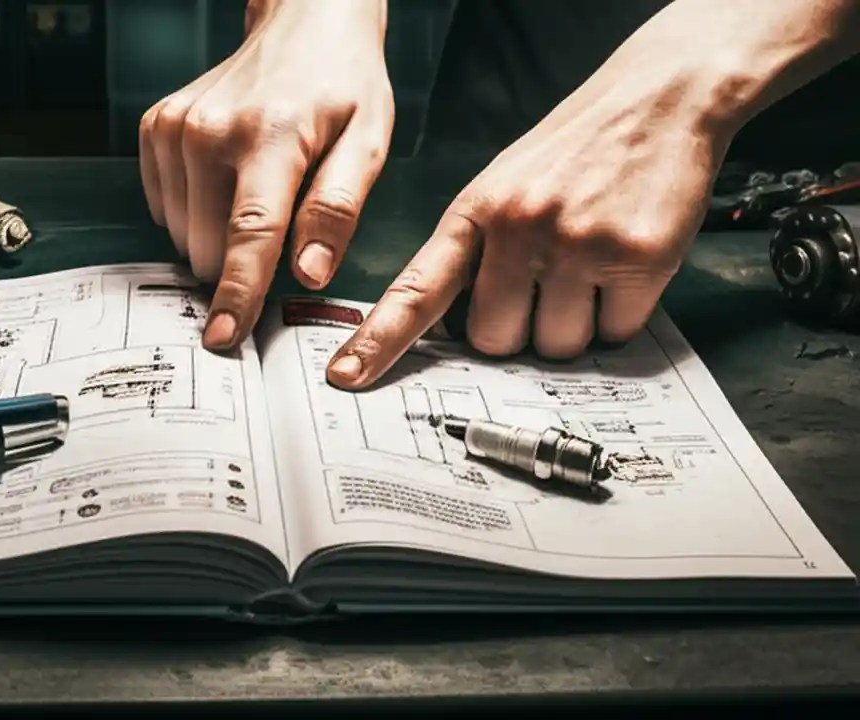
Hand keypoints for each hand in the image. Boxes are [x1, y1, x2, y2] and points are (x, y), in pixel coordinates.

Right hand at [138, 0, 393, 350]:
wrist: (302, 22)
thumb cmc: (342, 85)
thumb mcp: (368, 141)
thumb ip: (338, 208)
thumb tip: (310, 273)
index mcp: (271, 135)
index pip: (251, 233)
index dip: (238, 294)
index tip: (224, 337)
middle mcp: (211, 131)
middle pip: (212, 246)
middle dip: (243, 260)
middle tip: (282, 222)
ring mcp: (175, 128)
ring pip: (186, 235)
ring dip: (219, 235)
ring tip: (258, 189)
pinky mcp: (156, 128)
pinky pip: (168, 208)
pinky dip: (197, 209)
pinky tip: (228, 177)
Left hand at [325, 59, 730, 388]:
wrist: (661, 97)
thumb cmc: (575, 152)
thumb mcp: (503, 187)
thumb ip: (476, 251)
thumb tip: (459, 331)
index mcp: (474, 214)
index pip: (415, 290)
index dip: (379, 340)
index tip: (346, 375)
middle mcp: (516, 228)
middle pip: (492, 340)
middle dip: (517, 330)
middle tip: (544, 285)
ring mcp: (575, 243)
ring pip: (555, 346)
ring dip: (572, 326)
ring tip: (588, 267)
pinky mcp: (634, 257)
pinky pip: (614, 333)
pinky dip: (620, 316)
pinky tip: (623, 266)